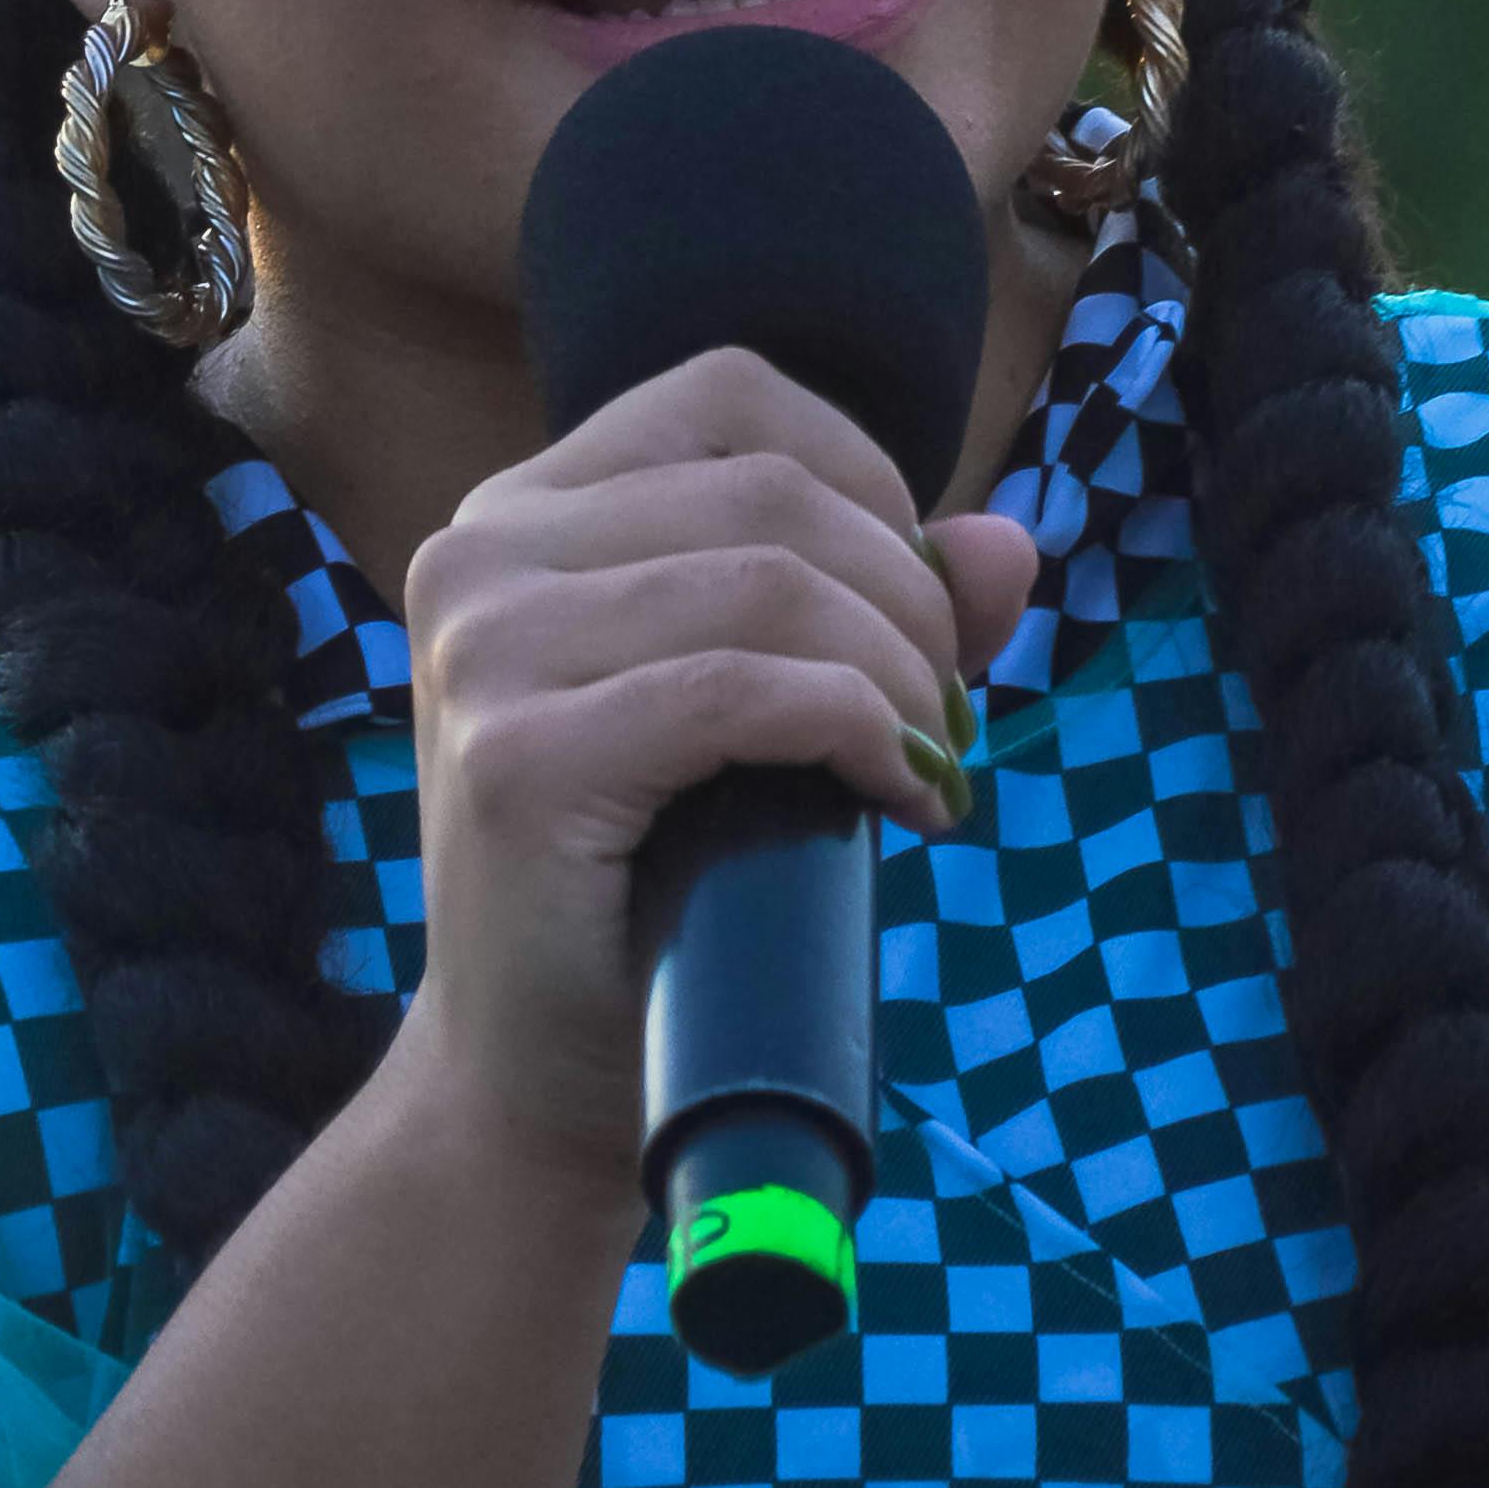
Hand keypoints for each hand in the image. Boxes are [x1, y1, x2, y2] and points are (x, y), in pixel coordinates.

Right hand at [391, 351, 1036, 1194]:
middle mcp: (478, 555)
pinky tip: (907, 794)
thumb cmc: (653, 893)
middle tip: (948, 719)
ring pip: (772, 583)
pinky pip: (745, 691)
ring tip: (931, 761)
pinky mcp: (517, 760)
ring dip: (901, 672)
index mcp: (519, 515)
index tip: (916, 609)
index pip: (733, 398)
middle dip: (910, 600)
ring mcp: (484, 653)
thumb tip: (1010, 542)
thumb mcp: (757, 717)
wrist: (532, 1089)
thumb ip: (872, 612)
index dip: (869, 479)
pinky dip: (864, 729)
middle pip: (775, 493)